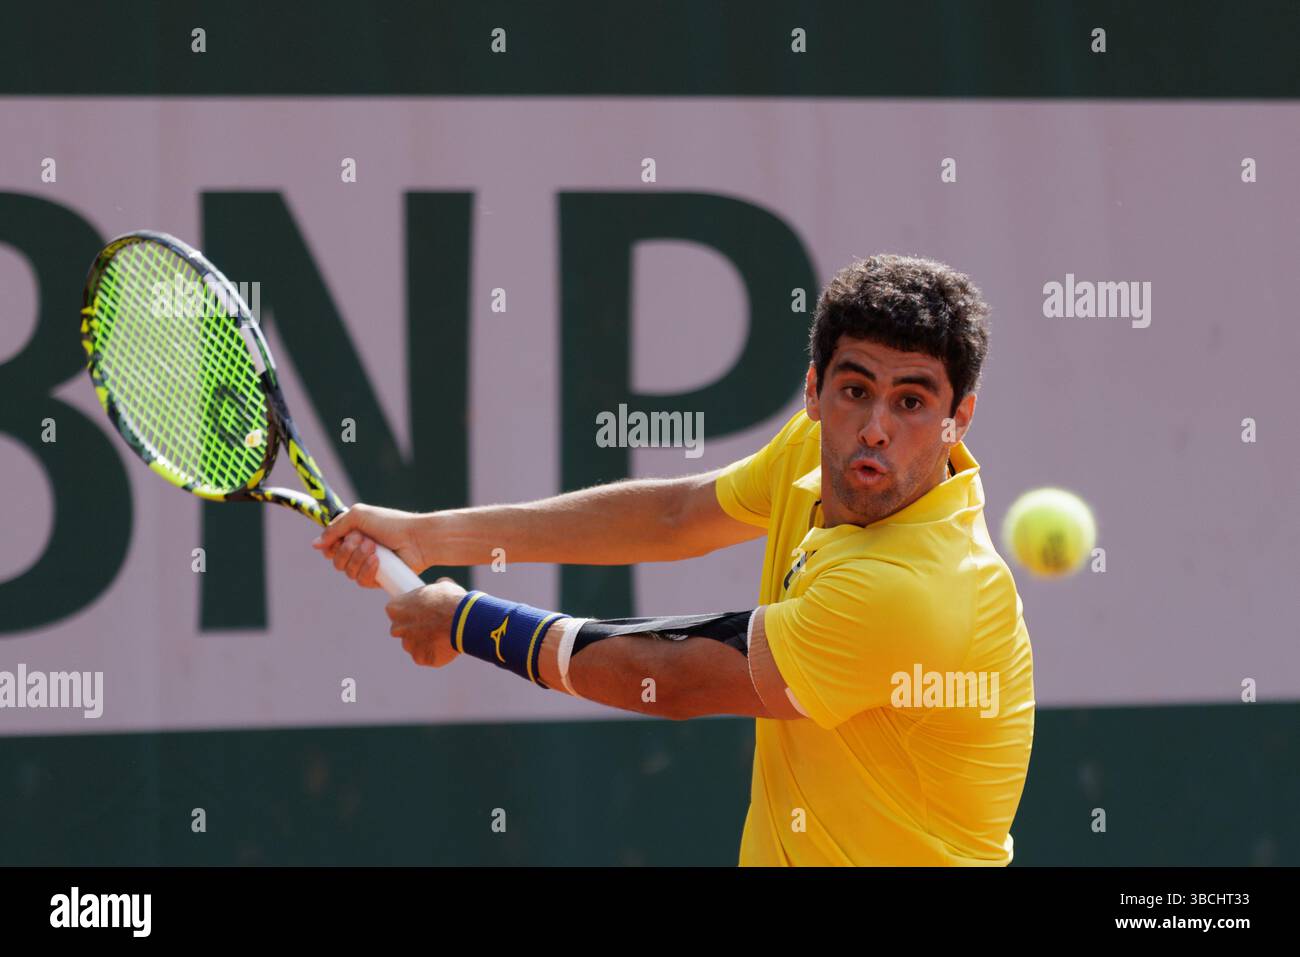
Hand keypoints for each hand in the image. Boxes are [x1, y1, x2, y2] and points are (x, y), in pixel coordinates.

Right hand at [312, 504, 426, 587]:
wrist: (415, 538)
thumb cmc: (390, 523)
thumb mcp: (358, 516)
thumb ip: (335, 528)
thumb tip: (315, 544)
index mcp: (352, 537)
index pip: (329, 548)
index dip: (331, 546)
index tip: (342, 538)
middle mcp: (358, 552)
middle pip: (336, 561)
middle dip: (347, 550)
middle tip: (364, 539)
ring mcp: (367, 566)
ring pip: (347, 572)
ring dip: (358, 558)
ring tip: (374, 547)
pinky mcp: (378, 579)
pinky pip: (361, 581)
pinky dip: (367, 569)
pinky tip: (378, 561)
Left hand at [385, 578, 465, 667]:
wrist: (465, 620)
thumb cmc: (452, 600)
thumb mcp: (442, 586)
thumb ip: (432, 590)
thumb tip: (439, 586)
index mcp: (397, 608)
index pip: (393, 610)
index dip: (406, 611)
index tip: (417, 611)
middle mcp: (398, 628)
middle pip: (399, 630)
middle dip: (410, 629)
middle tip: (428, 625)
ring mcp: (408, 645)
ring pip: (412, 645)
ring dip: (422, 643)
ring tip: (440, 636)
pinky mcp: (420, 659)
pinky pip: (424, 658)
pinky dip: (432, 654)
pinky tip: (444, 647)